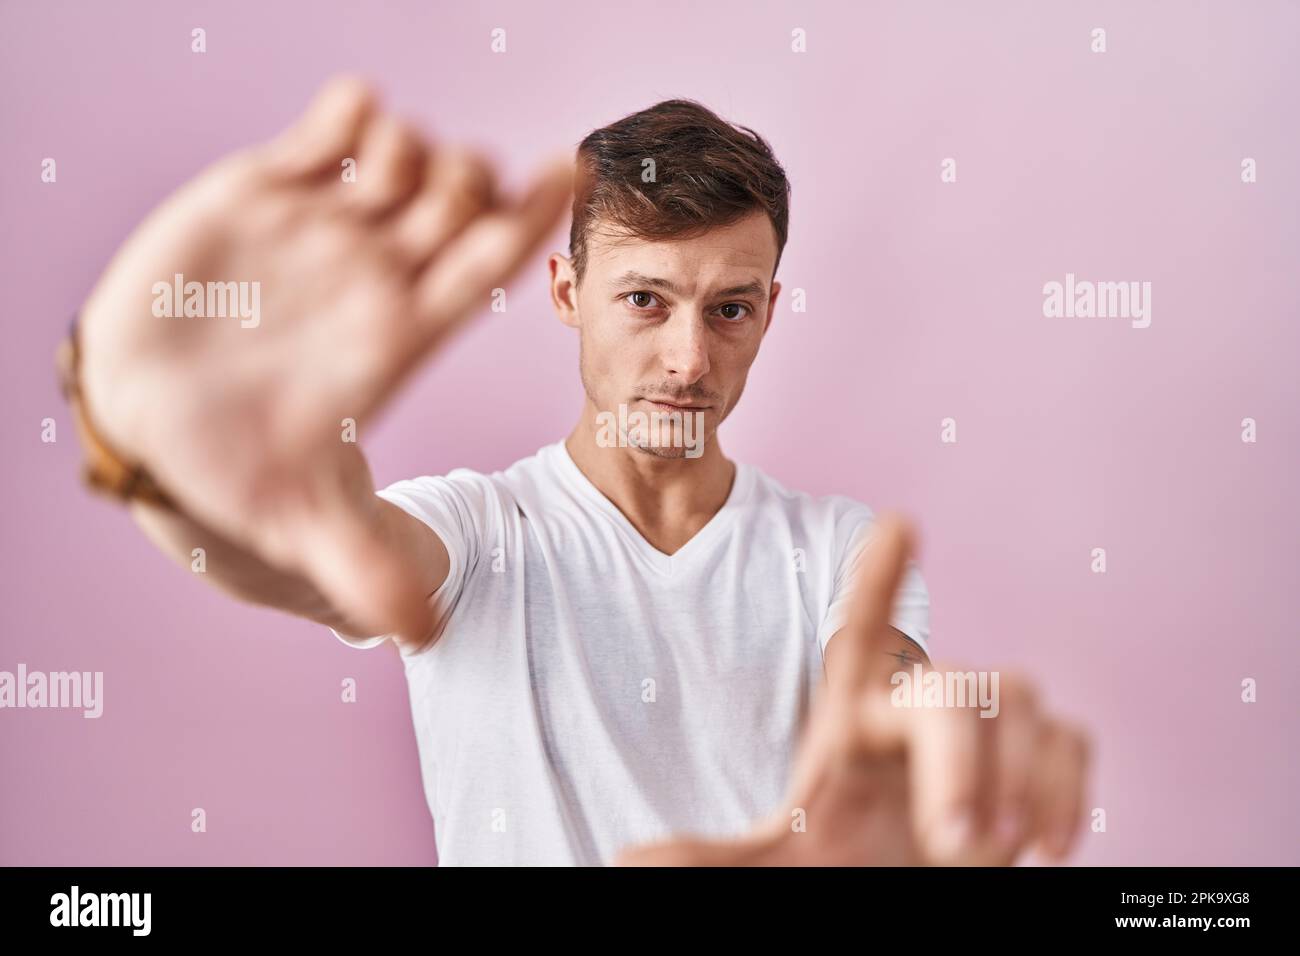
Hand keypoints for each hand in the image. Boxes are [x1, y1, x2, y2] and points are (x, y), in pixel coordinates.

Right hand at [75, 76, 573, 639]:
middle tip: (460, 177)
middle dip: (473, 180)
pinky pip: (325, 135)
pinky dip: (348, 114)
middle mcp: (376, 275)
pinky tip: (355, 112)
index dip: (524, 226)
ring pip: (402, 162)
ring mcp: (327, 230)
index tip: (568, 173)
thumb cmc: (233, 467)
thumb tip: (426, 638)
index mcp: (398, 336)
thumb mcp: (302, 522)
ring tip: (391, 154)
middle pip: (456, 206)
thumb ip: (365, 571)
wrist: (153, 421)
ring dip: (416, 144)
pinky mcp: (268, 195)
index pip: (479, 272)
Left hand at [615, 516, 1091, 865]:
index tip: (899, 522)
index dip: (876, 582)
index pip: (860, 638)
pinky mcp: (1035, 773)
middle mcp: (915, 721)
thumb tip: (629, 862)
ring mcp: (980, 745)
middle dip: (964, 759)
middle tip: (954, 846)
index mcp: (850, 723)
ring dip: (1022, 775)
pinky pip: (1070, 737)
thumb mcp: (773, 873)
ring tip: (994, 849)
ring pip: (1021, 698)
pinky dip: (1068, 783)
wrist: (900, 906)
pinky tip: (1046, 845)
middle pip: (954, 684)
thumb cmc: (839, 878)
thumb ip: (711, 862)